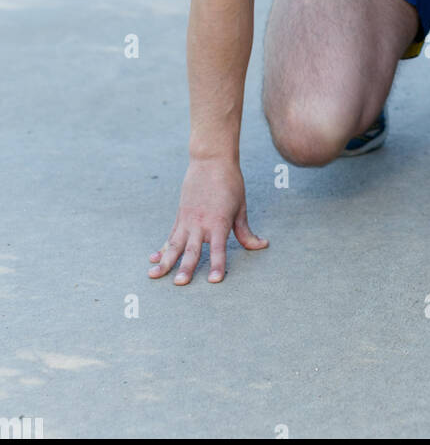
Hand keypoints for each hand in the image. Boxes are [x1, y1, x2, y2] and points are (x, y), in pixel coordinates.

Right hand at [148, 158, 267, 284]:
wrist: (211, 160)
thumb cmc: (230, 183)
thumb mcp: (241, 207)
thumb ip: (245, 231)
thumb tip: (261, 245)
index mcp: (219, 222)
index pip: (218, 249)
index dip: (217, 265)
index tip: (214, 280)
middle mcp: (201, 223)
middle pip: (192, 250)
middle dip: (185, 268)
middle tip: (179, 284)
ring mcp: (188, 219)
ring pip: (174, 244)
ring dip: (164, 261)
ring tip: (153, 275)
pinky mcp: (180, 215)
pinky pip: (170, 235)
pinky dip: (162, 247)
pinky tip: (154, 258)